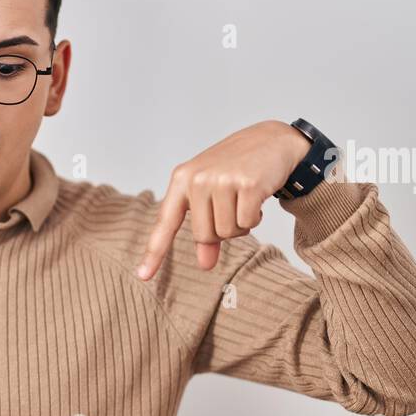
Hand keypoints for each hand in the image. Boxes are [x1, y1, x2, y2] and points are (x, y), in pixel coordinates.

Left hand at [136, 120, 309, 279]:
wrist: (272, 139)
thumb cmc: (237, 168)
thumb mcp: (213, 194)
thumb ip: (206, 228)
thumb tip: (204, 264)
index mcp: (182, 179)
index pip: (166, 222)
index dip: (154, 252)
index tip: (142, 276)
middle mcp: (198, 179)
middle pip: (204, 235)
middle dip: (222, 229)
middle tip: (232, 205)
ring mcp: (222, 180)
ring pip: (227, 232)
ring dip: (241, 223)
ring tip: (244, 198)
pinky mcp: (247, 184)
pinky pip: (247, 223)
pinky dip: (256, 217)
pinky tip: (258, 196)